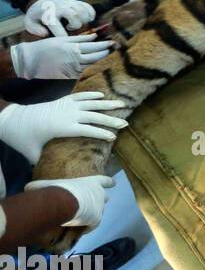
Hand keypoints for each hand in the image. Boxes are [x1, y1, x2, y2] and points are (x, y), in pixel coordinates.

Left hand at [0, 92, 127, 164]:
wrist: (13, 118)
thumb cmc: (24, 138)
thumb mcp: (33, 153)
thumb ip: (45, 161)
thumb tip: (50, 175)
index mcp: (64, 128)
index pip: (88, 130)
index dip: (101, 133)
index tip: (113, 137)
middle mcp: (69, 115)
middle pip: (94, 116)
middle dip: (110, 119)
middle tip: (125, 123)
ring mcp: (66, 106)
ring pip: (91, 103)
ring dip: (107, 103)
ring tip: (122, 103)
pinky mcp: (63, 100)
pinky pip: (80, 96)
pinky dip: (92, 95)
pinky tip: (102, 95)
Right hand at [10, 34, 113, 79]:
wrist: (29, 61)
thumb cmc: (45, 47)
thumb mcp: (62, 40)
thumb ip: (80, 38)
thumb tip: (95, 36)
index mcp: (73, 48)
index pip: (94, 46)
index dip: (105, 45)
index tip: (113, 42)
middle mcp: (75, 60)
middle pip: (96, 57)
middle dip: (106, 53)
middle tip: (115, 49)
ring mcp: (73, 69)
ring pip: (91, 65)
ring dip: (101, 61)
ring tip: (110, 57)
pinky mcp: (69, 76)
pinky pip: (84, 72)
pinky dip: (91, 69)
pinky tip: (98, 66)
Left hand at [25, 0, 95, 37]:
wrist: (41, 1)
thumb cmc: (37, 16)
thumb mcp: (30, 22)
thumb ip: (35, 30)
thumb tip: (46, 34)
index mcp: (49, 14)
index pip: (58, 28)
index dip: (63, 37)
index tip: (65, 41)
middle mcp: (61, 7)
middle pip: (75, 16)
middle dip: (76, 26)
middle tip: (70, 28)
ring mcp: (70, 3)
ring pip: (84, 12)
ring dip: (84, 21)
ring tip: (77, 24)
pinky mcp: (77, 2)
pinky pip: (89, 8)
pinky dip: (91, 15)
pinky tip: (85, 20)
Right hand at [26, 175, 115, 229]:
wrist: (65, 202)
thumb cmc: (57, 189)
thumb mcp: (47, 184)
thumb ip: (41, 186)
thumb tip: (28, 188)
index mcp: (91, 182)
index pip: (103, 180)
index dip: (107, 182)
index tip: (114, 183)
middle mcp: (99, 193)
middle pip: (104, 197)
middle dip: (101, 199)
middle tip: (97, 203)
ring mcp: (99, 207)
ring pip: (99, 211)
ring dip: (93, 214)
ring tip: (84, 218)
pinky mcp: (96, 219)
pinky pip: (92, 225)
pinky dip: (87, 227)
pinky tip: (80, 230)